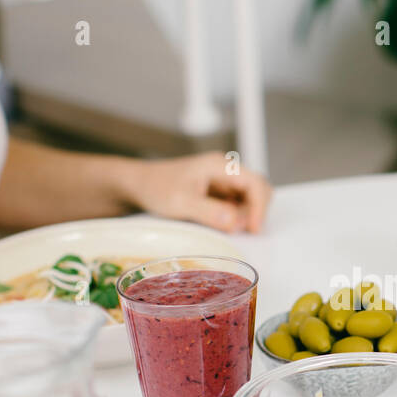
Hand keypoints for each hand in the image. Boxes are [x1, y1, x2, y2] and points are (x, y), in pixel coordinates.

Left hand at [123, 151, 271, 233]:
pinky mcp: (217, 191)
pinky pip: (236, 204)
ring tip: (227, 228)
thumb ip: (209, 212)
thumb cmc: (155, 188)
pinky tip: (221, 225)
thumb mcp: (181, 203)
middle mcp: (225, 170)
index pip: (255, 183)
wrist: (137, 184)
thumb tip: (236, 222)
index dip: (259, 207)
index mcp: (220, 166)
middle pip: (258, 189)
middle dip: (255, 211)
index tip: (253, 229)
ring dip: (245, 215)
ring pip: (249, 198)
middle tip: (242, 231)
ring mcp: (222, 180)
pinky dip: (235, 217)